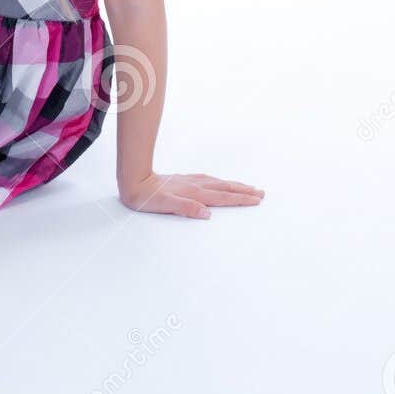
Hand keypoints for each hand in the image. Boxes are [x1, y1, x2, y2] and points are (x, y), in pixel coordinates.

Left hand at [119, 171, 264, 218]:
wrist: (134, 181)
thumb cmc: (148, 197)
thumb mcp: (165, 206)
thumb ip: (186, 208)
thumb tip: (206, 213)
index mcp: (194, 193)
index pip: (223, 197)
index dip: (240, 199)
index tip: (256, 199)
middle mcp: (195, 185)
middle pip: (225, 188)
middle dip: (243, 191)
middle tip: (261, 192)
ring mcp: (190, 181)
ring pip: (218, 183)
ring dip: (234, 185)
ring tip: (247, 187)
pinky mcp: (184, 180)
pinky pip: (209, 181)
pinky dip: (221, 182)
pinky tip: (220, 183)